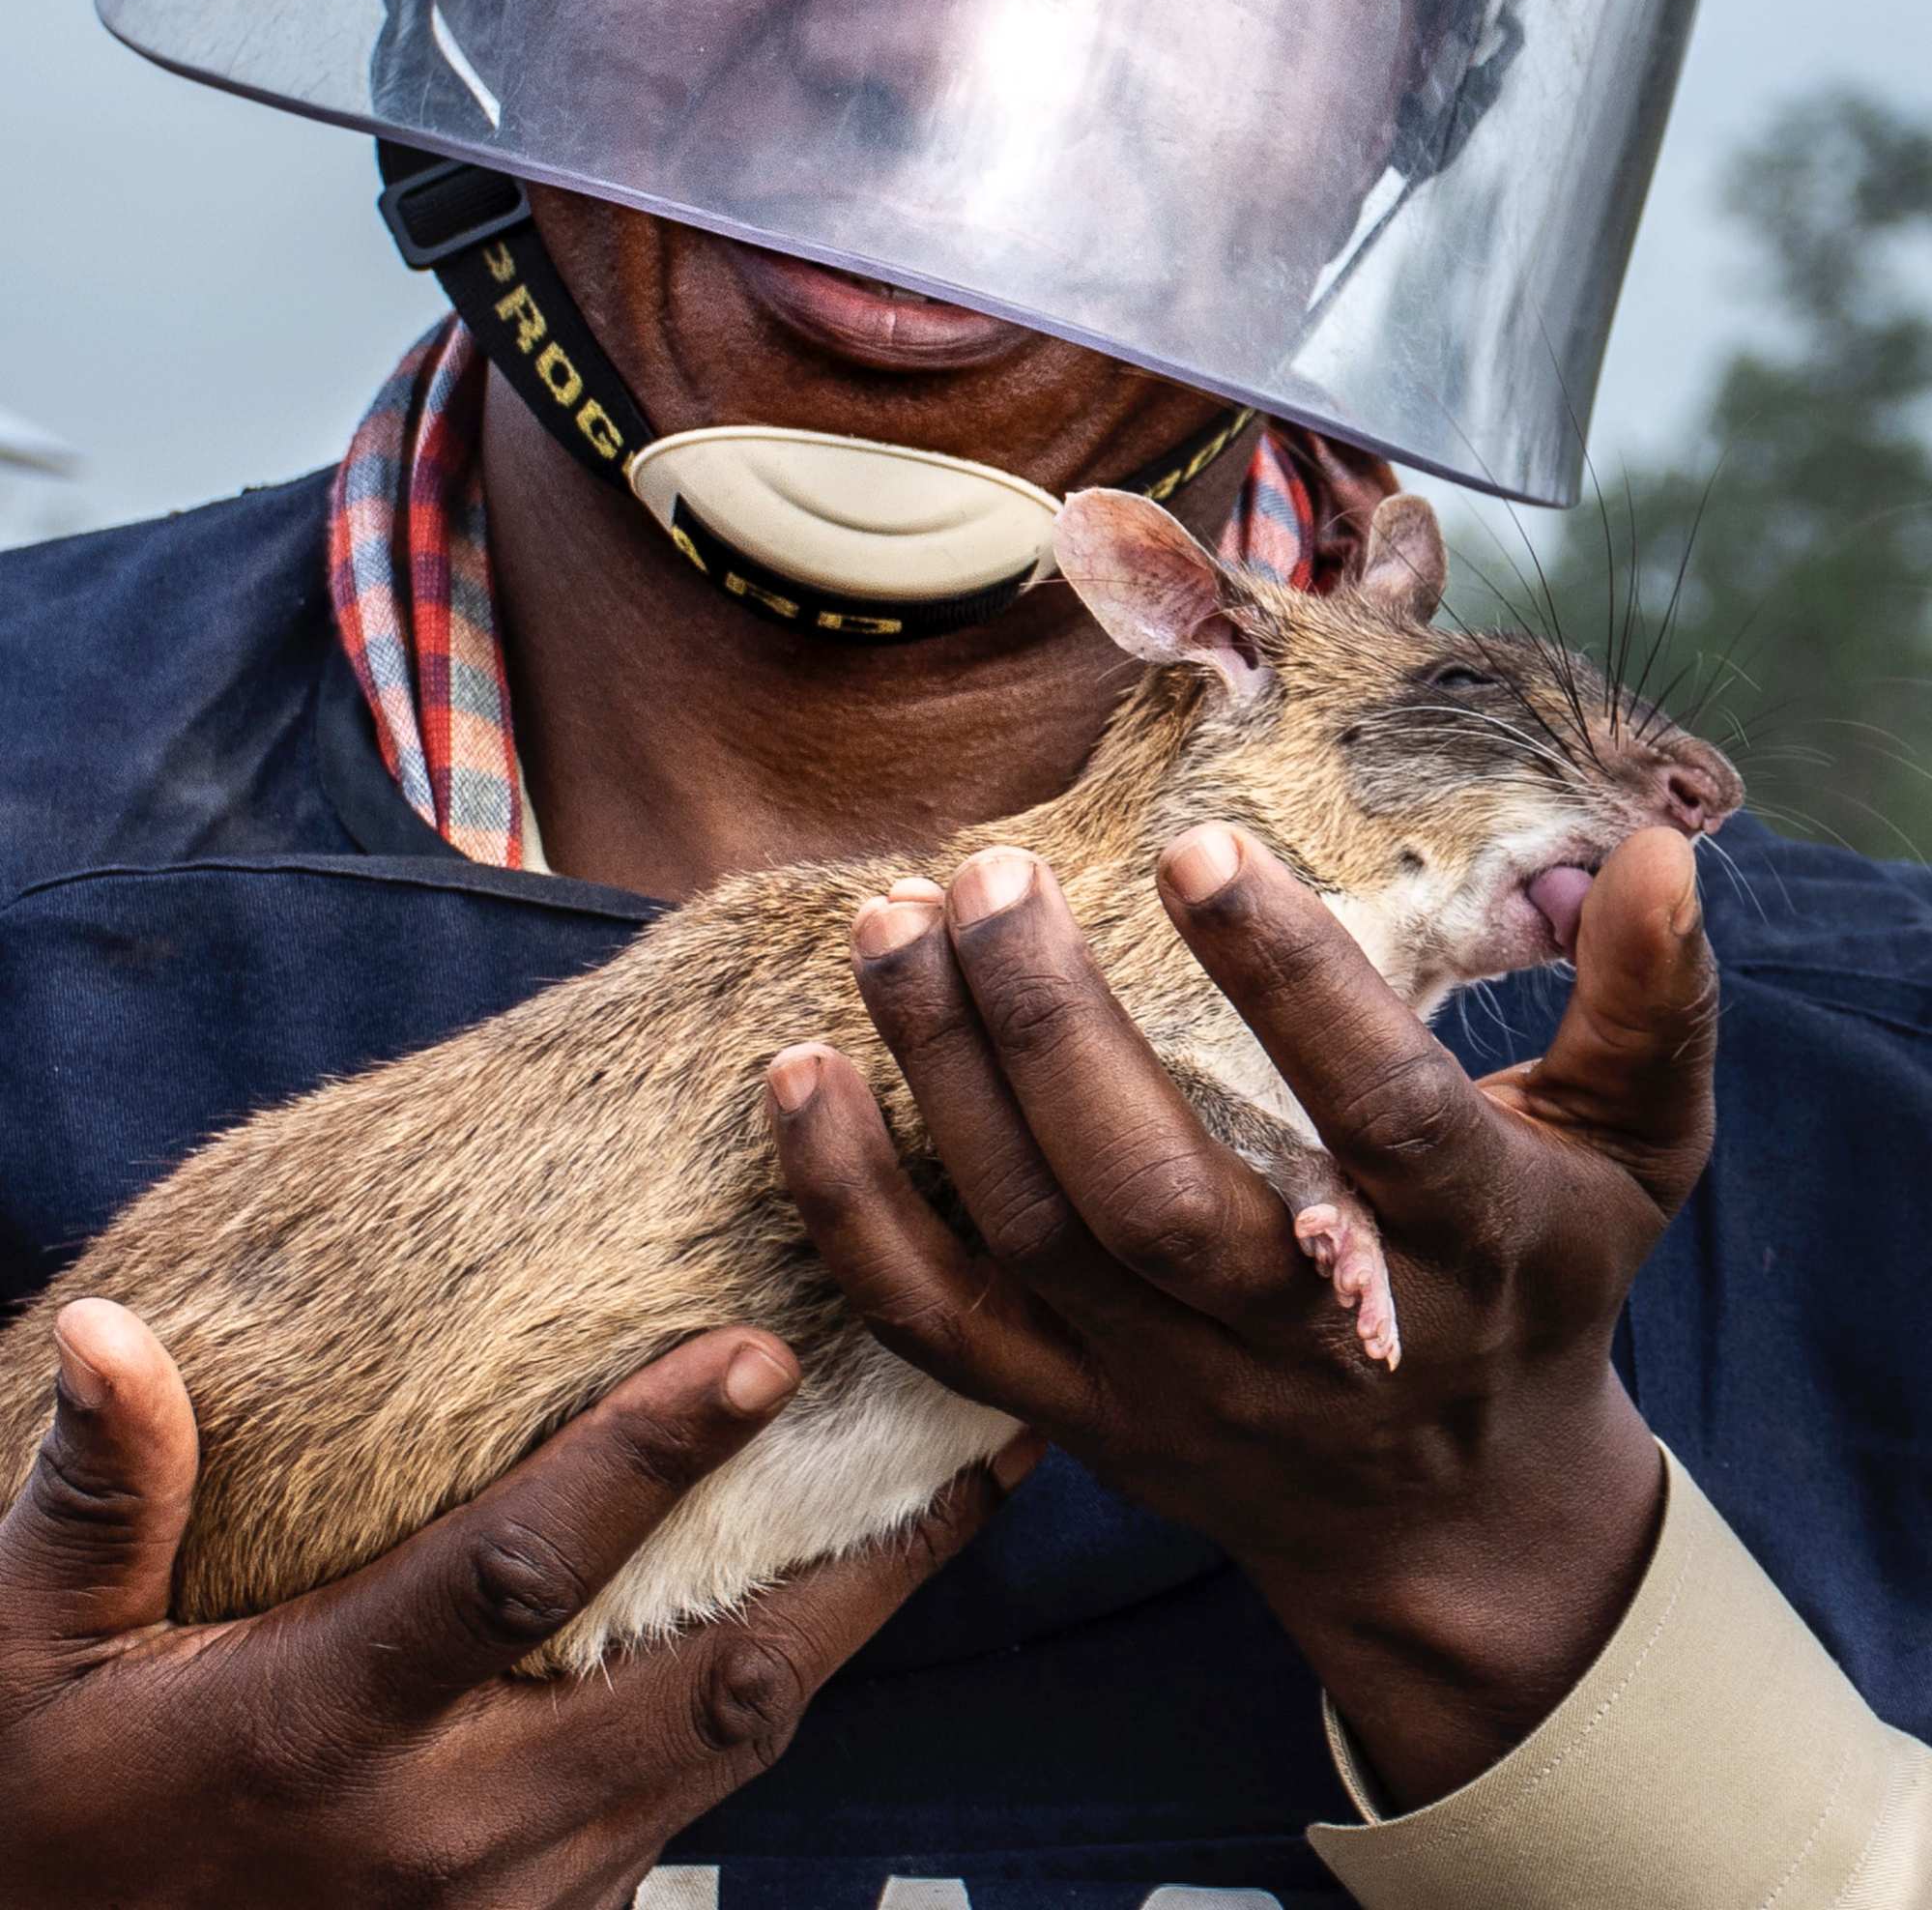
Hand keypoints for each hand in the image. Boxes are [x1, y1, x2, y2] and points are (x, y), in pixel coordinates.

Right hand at [0, 1298, 1028, 1905]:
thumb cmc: (40, 1822)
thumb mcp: (18, 1664)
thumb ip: (89, 1499)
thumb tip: (115, 1324)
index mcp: (324, 1735)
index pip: (522, 1576)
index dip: (645, 1459)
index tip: (762, 1345)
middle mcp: (448, 1830)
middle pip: (712, 1682)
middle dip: (867, 1557)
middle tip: (985, 1422)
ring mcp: (512, 1903)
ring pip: (734, 1749)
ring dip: (856, 1621)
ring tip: (965, 1492)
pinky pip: (695, 1805)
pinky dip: (777, 1694)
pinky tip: (833, 1603)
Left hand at [767, 823, 1716, 1809]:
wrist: (1456, 1523)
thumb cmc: (1542, 1290)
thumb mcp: (1634, 1154)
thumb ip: (1653, 1007)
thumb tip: (1664, 854)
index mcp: (1458, 1248)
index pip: (1376, 1116)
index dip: (1291, 987)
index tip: (1199, 852)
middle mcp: (1300, 1330)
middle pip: (1154, 1194)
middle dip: (1057, 1032)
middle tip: (995, 871)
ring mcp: (1170, 1382)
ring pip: (1032, 1239)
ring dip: (944, 1078)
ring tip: (895, 922)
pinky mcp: (1074, 1412)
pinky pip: (936, 1321)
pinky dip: (850, 1209)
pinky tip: (797, 1073)